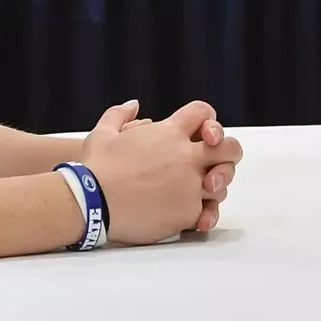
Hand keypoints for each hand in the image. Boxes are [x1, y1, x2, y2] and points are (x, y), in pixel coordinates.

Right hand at [80, 100, 242, 243]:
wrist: (91, 203)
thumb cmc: (95, 168)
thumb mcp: (102, 133)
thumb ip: (119, 115)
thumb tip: (134, 104)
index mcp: (169, 133)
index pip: (203, 113)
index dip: (206, 120)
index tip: (201, 132)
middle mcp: (185, 157)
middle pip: (229, 148)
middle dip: (227, 153)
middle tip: (216, 162)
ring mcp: (190, 185)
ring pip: (222, 183)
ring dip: (215, 185)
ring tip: (200, 190)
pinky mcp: (187, 212)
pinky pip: (208, 211)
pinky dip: (203, 213)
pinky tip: (195, 215)